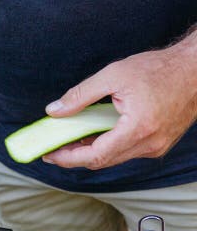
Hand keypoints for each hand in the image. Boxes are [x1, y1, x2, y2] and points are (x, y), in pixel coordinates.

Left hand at [42, 35, 196, 169]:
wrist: (196, 70)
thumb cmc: (159, 69)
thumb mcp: (113, 75)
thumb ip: (80, 95)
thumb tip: (54, 111)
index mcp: (138, 129)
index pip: (95, 156)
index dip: (68, 158)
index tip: (49, 155)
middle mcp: (150, 144)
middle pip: (102, 161)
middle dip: (74, 157)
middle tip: (53, 149)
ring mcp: (157, 147)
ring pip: (114, 158)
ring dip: (90, 152)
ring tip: (69, 141)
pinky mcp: (159, 144)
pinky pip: (126, 152)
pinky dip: (107, 147)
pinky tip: (93, 135)